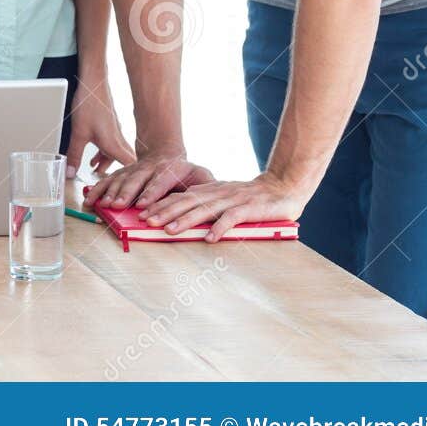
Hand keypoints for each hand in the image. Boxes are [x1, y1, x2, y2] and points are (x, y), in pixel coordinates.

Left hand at [62, 68, 136, 177]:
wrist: (94, 83)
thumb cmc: (89, 105)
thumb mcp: (78, 133)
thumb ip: (73, 155)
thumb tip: (69, 173)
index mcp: (114, 145)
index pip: (130, 169)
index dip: (131, 183)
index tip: (127, 193)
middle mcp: (118, 140)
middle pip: (124, 164)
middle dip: (117, 176)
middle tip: (110, 188)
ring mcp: (115, 133)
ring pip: (116, 154)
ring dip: (107, 164)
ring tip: (95, 172)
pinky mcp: (110, 127)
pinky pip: (111, 146)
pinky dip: (104, 154)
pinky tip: (93, 157)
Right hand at [83, 151, 214, 210]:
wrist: (166, 153)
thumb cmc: (187, 172)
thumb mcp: (202, 175)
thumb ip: (207, 186)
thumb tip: (210, 198)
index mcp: (171, 168)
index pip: (160, 180)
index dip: (151, 192)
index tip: (144, 205)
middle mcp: (150, 166)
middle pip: (137, 179)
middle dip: (127, 193)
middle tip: (119, 206)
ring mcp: (134, 168)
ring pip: (121, 178)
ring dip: (111, 192)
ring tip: (106, 204)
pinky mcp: (123, 173)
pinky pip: (108, 180)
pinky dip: (98, 190)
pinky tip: (90, 200)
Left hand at [135, 172, 312, 241]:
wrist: (284, 186)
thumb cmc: (251, 197)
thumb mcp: (224, 198)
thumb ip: (206, 204)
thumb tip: (180, 217)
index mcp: (209, 190)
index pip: (179, 197)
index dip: (160, 205)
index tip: (142, 214)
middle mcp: (216, 193)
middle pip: (185, 202)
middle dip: (164, 212)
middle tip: (145, 222)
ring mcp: (232, 199)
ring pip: (204, 210)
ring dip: (185, 220)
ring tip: (168, 230)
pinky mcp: (248, 208)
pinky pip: (231, 219)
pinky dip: (219, 228)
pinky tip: (209, 239)